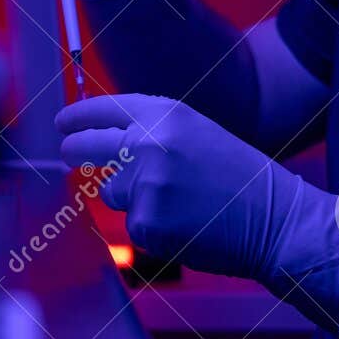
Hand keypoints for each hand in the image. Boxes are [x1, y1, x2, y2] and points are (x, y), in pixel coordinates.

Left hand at [56, 93, 302, 279]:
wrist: (275, 220)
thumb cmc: (239, 179)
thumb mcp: (195, 134)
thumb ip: (150, 133)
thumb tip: (104, 142)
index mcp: (164, 115)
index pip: (104, 110)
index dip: (78, 117)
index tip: (63, 123)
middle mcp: (147, 144)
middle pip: (86, 146)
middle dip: (73, 151)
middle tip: (68, 154)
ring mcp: (143, 184)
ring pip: (110, 192)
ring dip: (131, 198)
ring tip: (178, 202)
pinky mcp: (145, 222)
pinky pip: (131, 225)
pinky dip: (151, 228)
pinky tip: (184, 225)